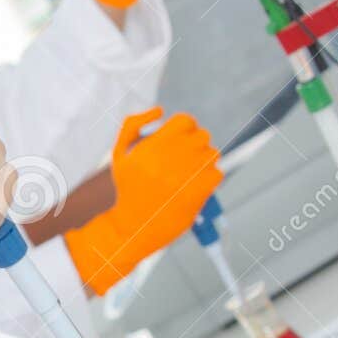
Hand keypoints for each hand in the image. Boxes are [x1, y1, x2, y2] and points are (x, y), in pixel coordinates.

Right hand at [62, 107, 222, 293]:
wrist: (132, 227)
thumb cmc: (127, 189)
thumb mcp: (119, 154)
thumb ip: (132, 124)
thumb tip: (160, 110)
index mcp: (154, 144)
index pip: (186, 121)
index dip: (185, 128)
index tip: (180, 141)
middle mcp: (172, 157)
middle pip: (202, 135)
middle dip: (194, 145)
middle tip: (184, 160)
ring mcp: (188, 175)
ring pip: (212, 154)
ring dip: (203, 161)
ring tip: (188, 174)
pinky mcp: (200, 192)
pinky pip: (217, 174)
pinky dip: (209, 179)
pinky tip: (193, 187)